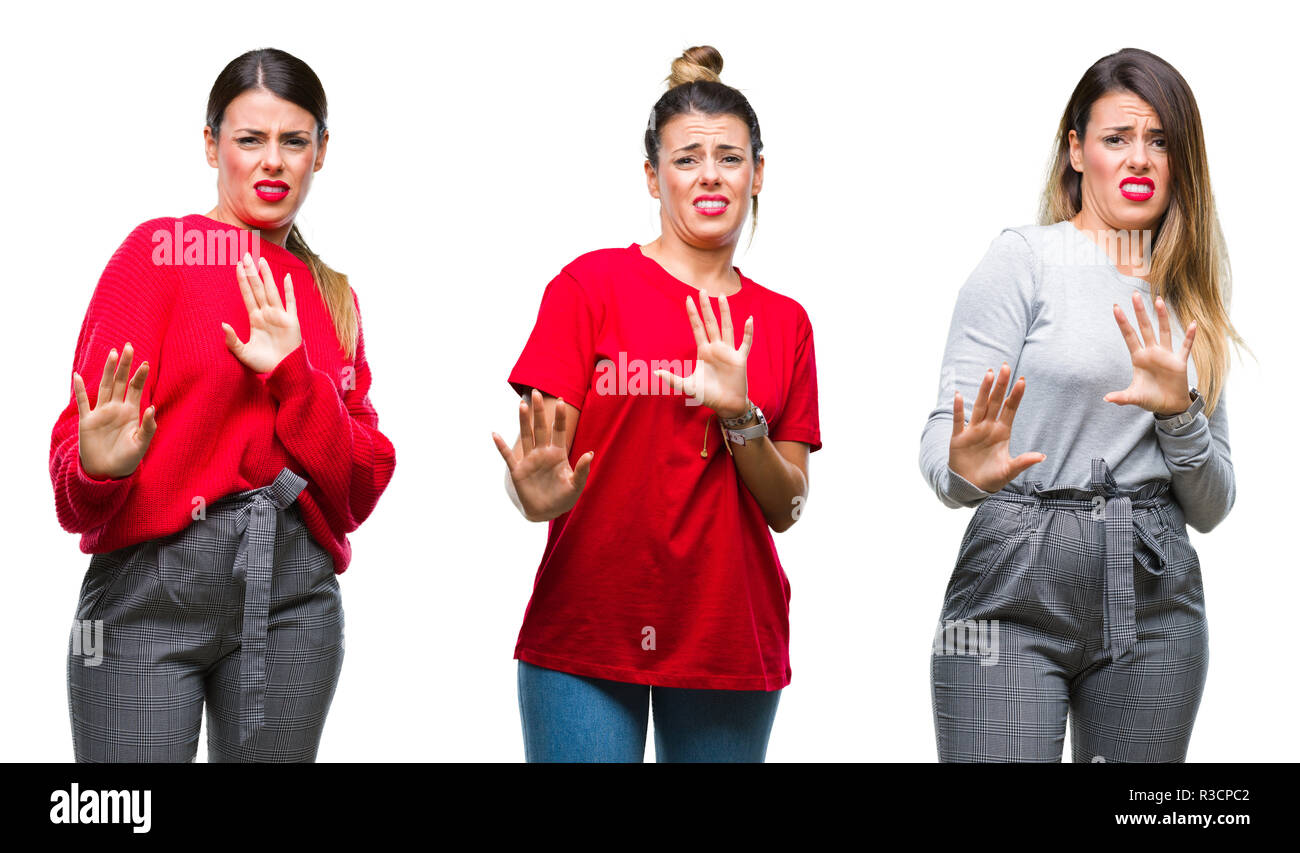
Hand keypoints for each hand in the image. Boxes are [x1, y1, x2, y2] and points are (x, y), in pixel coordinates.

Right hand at [73, 342, 157, 478]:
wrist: (108, 472)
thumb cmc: (128, 459)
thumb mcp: (141, 444)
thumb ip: (148, 427)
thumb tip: (152, 407)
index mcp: (131, 412)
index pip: (136, 389)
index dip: (140, 376)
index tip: (145, 363)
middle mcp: (117, 408)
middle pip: (121, 382)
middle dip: (125, 365)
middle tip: (129, 346)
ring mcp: (101, 413)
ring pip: (105, 386)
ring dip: (108, 370)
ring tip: (113, 353)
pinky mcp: (88, 421)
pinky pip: (83, 402)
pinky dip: (80, 389)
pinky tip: (78, 375)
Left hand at [221, 253, 301, 372]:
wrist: (283, 371)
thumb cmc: (263, 364)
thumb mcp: (243, 353)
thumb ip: (232, 340)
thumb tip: (222, 325)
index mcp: (255, 319)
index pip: (247, 295)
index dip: (242, 280)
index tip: (237, 266)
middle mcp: (267, 314)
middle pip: (258, 288)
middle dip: (252, 272)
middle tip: (246, 254)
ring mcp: (280, 316)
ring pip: (272, 291)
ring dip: (267, 276)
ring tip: (261, 260)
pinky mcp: (292, 322)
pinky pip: (291, 303)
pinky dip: (289, 290)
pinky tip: (287, 278)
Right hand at [492, 389, 593, 521]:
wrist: (546, 512)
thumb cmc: (564, 498)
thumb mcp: (576, 485)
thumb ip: (582, 469)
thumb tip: (590, 453)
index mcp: (557, 454)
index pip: (559, 431)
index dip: (560, 417)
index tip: (562, 401)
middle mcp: (542, 453)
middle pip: (540, 428)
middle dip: (539, 411)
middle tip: (537, 393)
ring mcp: (529, 460)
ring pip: (526, 436)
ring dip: (523, 421)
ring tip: (522, 405)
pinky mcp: (518, 471)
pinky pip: (508, 456)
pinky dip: (501, 446)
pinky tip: (495, 434)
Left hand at [653, 289, 751, 418]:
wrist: (726, 405)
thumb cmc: (708, 395)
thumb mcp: (688, 386)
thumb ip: (672, 379)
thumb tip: (656, 372)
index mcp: (704, 351)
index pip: (697, 328)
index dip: (693, 314)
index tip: (687, 299)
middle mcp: (716, 348)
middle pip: (711, 323)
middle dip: (706, 307)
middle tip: (702, 289)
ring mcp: (729, 352)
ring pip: (727, 328)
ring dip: (725, 313)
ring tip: (722, 297)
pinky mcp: (740, 360)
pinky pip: (745, 343)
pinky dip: (748, 332)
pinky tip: (749, 319)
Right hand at [948, 363, 1044, 492]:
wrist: (970, 487)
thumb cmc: (991, 478)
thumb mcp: (1009, 471)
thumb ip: (1023, 462)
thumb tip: (1042, 456)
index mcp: (1002, 433)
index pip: (1010, 410)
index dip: (1015, 396)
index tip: (1022, 381)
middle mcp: (988, 427)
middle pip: (995, 402)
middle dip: (1000, 385)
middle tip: (1005, 367)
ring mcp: (973, 431)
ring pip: (979, 406)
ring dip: (984, 391)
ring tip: (988, 374)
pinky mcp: (958, 438)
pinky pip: (958, 420)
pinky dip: (958, 409)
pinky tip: (959, 395)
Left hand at [1104, 291, 1195, 415]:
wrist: (1169, 406)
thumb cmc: (1150, 398)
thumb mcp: (1134, 397)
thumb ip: (1121, 397)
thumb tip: (1105, 399)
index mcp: (1138, 358)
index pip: (1129, 336)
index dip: (1123, 323)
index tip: (1115, 308)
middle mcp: (1152, 352)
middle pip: (1145, 328)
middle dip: (1140, 312)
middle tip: (1134, 295)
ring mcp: (1166, 355)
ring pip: (1164, 332)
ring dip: (1162, 317)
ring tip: (1159, 300)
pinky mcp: (1179, 362)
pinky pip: (1185, 346)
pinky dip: (1189, 336)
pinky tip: (1192, 323)